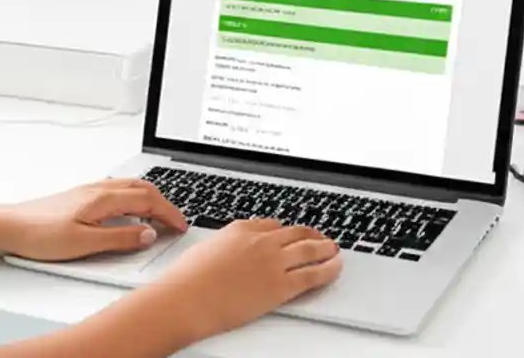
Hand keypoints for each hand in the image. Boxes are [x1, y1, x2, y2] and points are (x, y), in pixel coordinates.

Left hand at [2, 179, 188, 261]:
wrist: (11, 225)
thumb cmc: (40, 234)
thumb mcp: (84, 243)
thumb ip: (120, 238)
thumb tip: (148, 235)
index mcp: (104, 198)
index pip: (148, 201)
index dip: (169, 213)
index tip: (180, 226)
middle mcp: (99, 189)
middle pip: (144, 188)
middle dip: (165, 203)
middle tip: (175, 222)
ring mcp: (90, 190)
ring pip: (131, 186)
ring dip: (150, 199)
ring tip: (158, 217)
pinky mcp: (82, 195)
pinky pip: (118, 190)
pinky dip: (134, 198)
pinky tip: (129, 212)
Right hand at [150, 219, 342, 339]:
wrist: (187, 298)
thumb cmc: (188, 279)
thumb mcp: (206, 248)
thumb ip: (224, 245)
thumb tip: (228, 251)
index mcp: (242, 229)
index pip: (273, 225)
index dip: (287, 231)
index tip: (293, 235)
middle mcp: (261, 241)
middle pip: (297, 233)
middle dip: (312, 235)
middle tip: (321, 239)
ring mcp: (273, 262)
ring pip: (310, 250)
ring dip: (326, 249)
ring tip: (335, 250)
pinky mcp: (281, 285)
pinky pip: (313, 274)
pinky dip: (329, 269)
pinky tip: (336, 267)